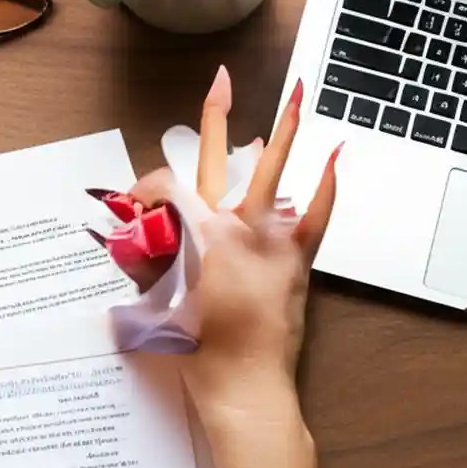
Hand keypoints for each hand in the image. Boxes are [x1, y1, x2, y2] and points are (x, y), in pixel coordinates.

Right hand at [131, 67, 338, 425]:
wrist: (246, 387)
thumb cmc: (200, 354)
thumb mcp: (156, 306)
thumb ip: (142, 268)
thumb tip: (130, 244)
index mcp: (200, 237)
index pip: (166, 190)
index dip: (144, 190)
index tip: (134, 203)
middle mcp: (238, 227)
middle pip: (221, 159)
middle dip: (217, 115)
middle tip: (221, 79)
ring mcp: (272, 240)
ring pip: (273, 173)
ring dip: (284, 132)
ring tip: (297, 94)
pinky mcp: (297, 259)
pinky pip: (315, 215)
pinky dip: (326, 186)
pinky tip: (336, 157)